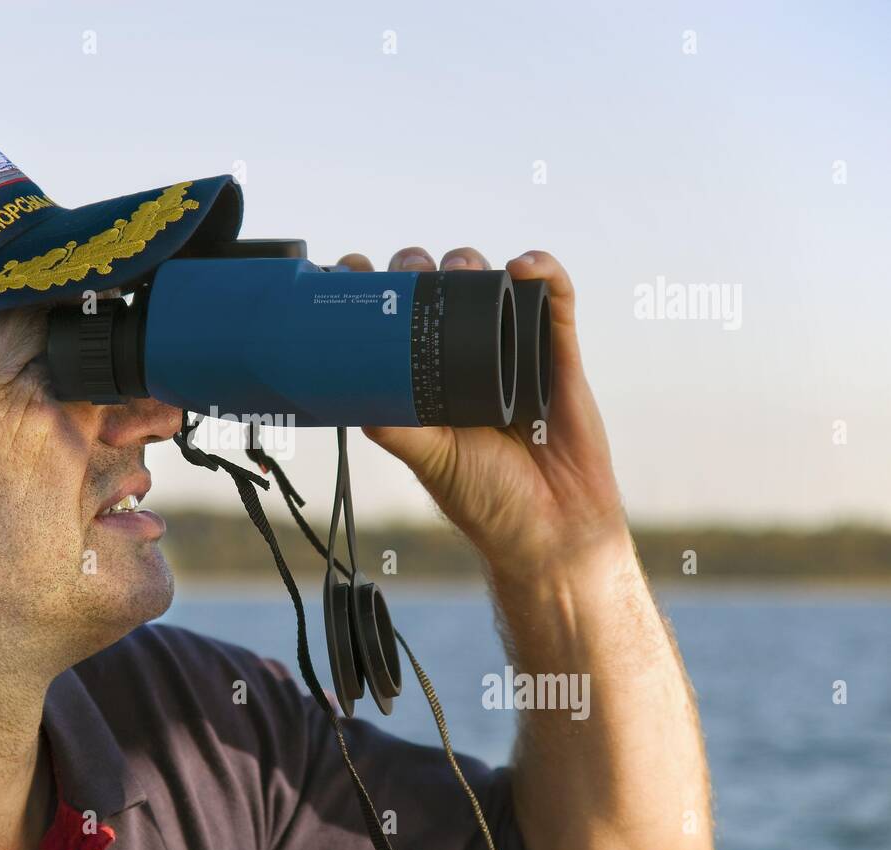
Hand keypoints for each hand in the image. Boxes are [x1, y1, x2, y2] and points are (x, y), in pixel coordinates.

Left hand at [340, 246, 628, 576]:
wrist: (550, 527)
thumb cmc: (485, 497)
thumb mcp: (430, 458)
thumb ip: (396, 427)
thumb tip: (351, 396)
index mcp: (427, 377)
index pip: (396, 322)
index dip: (377, 291)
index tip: (353, 270)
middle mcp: (467, 357)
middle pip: (439, 290)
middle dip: (420, 266)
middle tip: (409, 270)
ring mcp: (514, 350)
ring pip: (491, 284)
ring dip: (470, 262)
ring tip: (460, 267)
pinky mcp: (558, 354)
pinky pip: (556, 302)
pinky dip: (545, 273)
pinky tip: (524, 266)